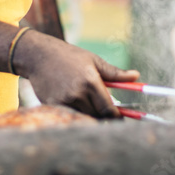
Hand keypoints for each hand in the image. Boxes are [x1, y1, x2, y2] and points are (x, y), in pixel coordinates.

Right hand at [13, 30, 139, 117]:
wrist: (38, 56)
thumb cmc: (69, 56)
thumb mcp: (93, 61)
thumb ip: (115, 73)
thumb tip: (136, 76)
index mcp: (91, 82)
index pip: (109, 109)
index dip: (117, 117)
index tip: (121, 119)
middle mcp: (78, 93)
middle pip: (97, 116)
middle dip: (103, 116)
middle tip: (106, 112)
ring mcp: (64, 101)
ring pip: (84, 117)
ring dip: (89, 115)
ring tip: (87, 103)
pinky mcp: (53, 106)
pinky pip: (70, 115)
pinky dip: (75, 113)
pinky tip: (73, 102)